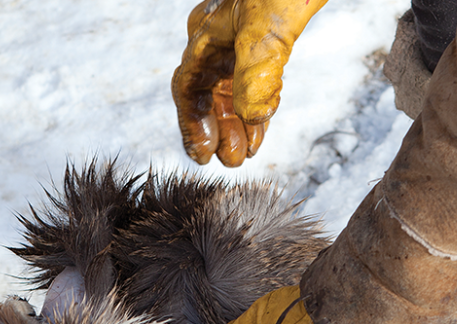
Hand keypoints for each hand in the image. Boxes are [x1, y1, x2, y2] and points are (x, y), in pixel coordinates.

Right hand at [171, 0, 327, 166]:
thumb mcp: (268, 29)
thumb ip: (257, 74)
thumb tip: (250, 116)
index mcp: (206, 32)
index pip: (188, 88)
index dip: (192, 124)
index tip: (203, 155)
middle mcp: (218, 36)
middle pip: (209, 93)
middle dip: (220, 128)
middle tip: (233, 160)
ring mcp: (241, 36)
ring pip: (231, 89)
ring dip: (238, 121)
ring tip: (249, 150)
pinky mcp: (266, 35)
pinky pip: (253, 77)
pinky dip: (258, 101)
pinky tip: (264, 121)